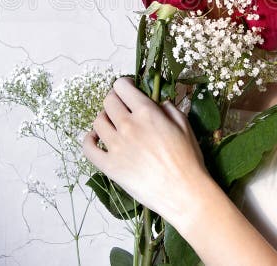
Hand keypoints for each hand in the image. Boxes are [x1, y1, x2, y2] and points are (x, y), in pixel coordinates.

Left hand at [82, 76, 208, 221]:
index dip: (125, 84)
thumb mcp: (184, 125)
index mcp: (146, 113)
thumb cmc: (188, 159)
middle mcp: (128, 126)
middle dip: (114, 99)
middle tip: (121, 105)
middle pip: (108, 102)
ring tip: (112, 122)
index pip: (122, 87)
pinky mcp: (109, 166)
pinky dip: (89, 140)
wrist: (184, 193)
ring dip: (104, 118)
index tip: (129, 88)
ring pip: (97, 122)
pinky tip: (96, 138)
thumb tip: (158, 101)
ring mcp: (116, 146)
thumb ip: (168, 108)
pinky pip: (88, 148)